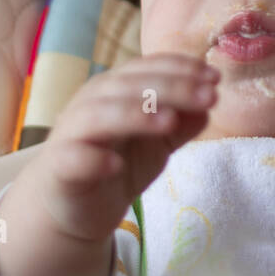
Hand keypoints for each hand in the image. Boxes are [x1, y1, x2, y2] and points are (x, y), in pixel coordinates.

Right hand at [0, 53, 217, 275]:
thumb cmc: (118, 163)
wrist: (75, 207)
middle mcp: (90, 102)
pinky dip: (92, 159)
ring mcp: (71, 133)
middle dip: (172, 88)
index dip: (180, 69)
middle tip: (208, 97)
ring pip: (98, 115)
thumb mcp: (159, 143)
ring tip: (170, 121)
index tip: (215, 78)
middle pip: (128, 86)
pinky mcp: (59, 167)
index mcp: (115, 89)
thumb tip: (209, 105)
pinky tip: (115, 166)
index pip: (146, 68)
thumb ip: (183, 124)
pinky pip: (72, 158)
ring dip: (135, 115)